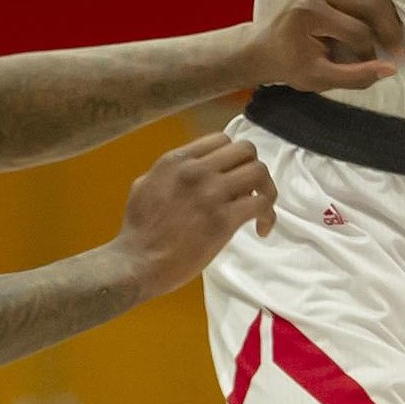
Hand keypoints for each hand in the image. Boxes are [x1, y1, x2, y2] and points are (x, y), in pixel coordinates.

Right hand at [113, 132, 276, 297]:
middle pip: (246, 150)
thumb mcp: (146, 184)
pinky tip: (262, 229)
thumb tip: (192, 168)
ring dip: (266, 189)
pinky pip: (260, 204)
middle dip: (253, 167)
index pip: (222, 140)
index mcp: (177, 160)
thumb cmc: (138, 230)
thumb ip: (172, 172)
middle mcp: (197, 170)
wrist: (137, 263)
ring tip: (261, 208)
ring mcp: (211, 193)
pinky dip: (268, 215)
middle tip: (251, 190)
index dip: (233, 157)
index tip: (233, 175)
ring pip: (259, 172)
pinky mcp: (223, 220)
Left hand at [245, 0, 404, 92]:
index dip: (370, 53)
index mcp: (309, 11)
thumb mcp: (319, 79)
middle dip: (389, 29)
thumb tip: (391, 69)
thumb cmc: (290, 65)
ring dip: (388, 15)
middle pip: (370, 3)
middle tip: (398, 51)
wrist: (265, 46)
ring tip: (392, 38)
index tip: (373, 67)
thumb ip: (355, 77)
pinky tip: (380, 24)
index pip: (356, 31)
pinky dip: (378, 5)